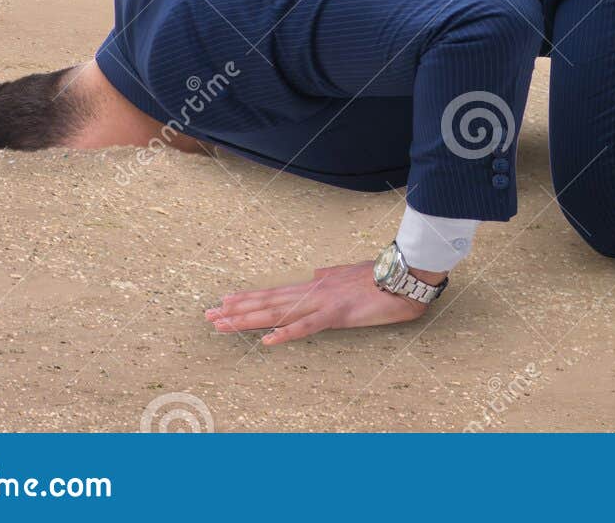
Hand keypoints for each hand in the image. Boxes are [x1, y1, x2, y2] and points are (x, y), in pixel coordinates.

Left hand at [206, 263, 440, 344]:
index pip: (275, 293)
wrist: (405, 274)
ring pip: (278, 312)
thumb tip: (315, 273)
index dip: (248, 298)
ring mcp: (324, 302)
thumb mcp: (351, 273)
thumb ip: (331, 275)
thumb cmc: (383, 276)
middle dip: (236, 310)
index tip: (224, 302)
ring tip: (223, 324)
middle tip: (208, 316)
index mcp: (317, 285)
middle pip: (268, 302)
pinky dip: (286, 333)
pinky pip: (308, 327)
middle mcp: (314, 291)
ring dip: (248, 319)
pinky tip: (267, 340)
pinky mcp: (338, 314)